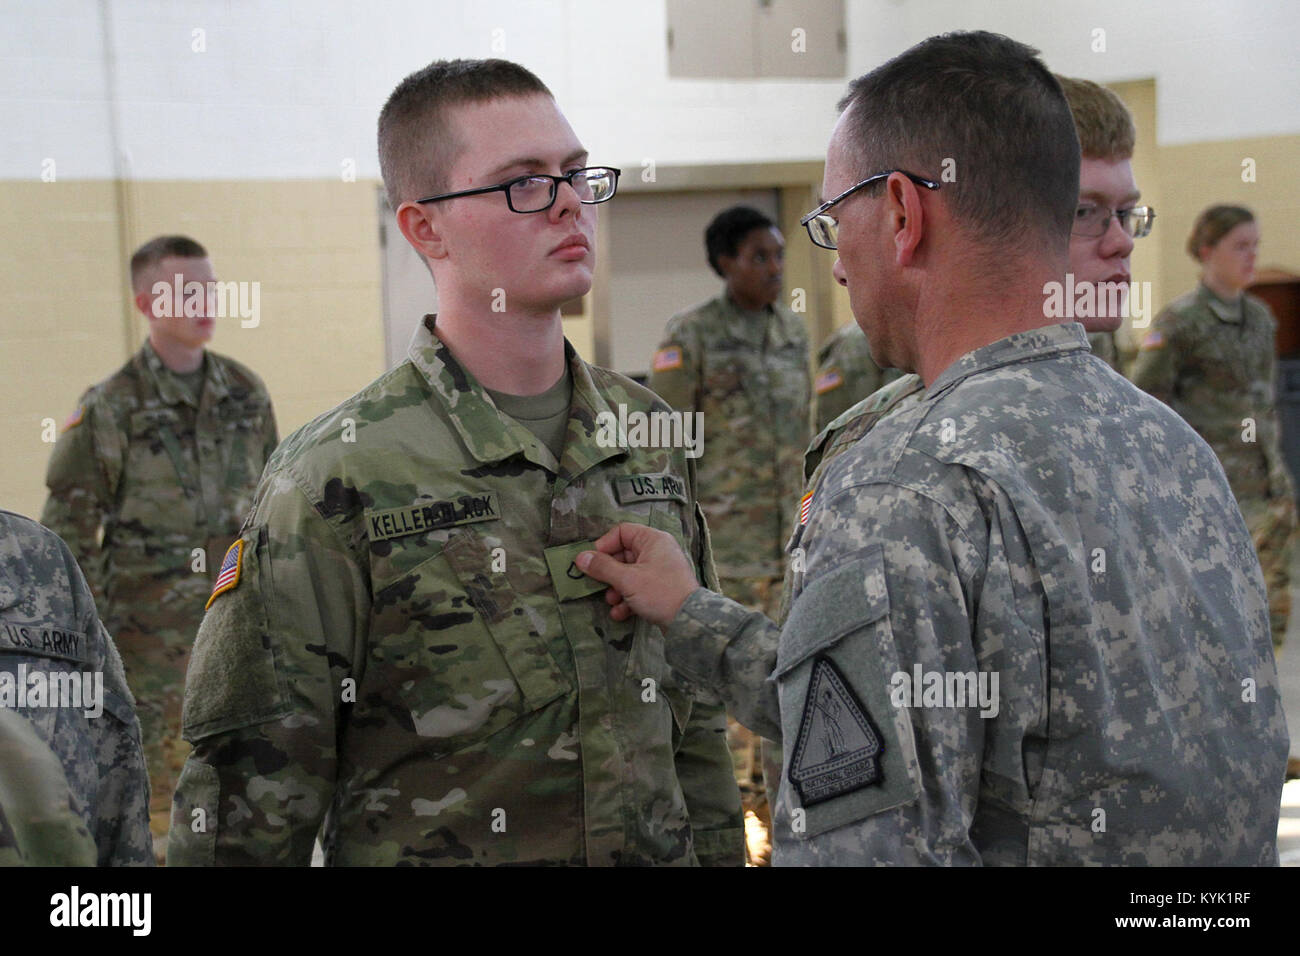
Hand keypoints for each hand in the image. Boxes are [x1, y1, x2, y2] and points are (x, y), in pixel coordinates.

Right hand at [575, 522, 698, 626]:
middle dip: (609, 573)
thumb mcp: (627, 579)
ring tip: (612, 601)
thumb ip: (602, 567)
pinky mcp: (661, 588)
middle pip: (623, 554)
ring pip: (629, 573)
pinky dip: (627, 599)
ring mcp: (660, 570)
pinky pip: (638, 588)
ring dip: (616, 588)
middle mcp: (658, 551)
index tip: (593, 562)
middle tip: (598, 585)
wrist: (688, 621)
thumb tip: (580, 557)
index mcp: (653, 540)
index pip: (622, 532)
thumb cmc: (659, 593)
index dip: (604, 545)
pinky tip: (620, 613)